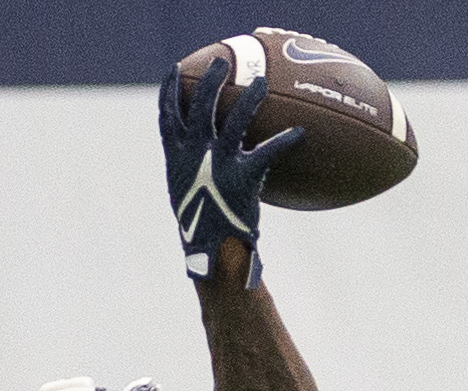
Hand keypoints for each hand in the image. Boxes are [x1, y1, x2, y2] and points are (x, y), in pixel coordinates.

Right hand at [158, 57, 304, 286]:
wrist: (212, 252)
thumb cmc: (202, 227)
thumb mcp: (188, 196)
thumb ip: (193, 172)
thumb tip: (205, 161)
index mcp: (176, 156)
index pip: (167, 114)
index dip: (170, 90)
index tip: (176, 70)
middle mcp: (194, 153)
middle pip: (199, 105)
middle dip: (210, 79)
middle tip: (221, 61)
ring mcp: (217, 163)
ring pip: (233, 119)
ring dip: (248, 98)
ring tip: (260, 82)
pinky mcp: (242, 176)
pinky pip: (267, 152)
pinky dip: (285, 141)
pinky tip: (300, 133)